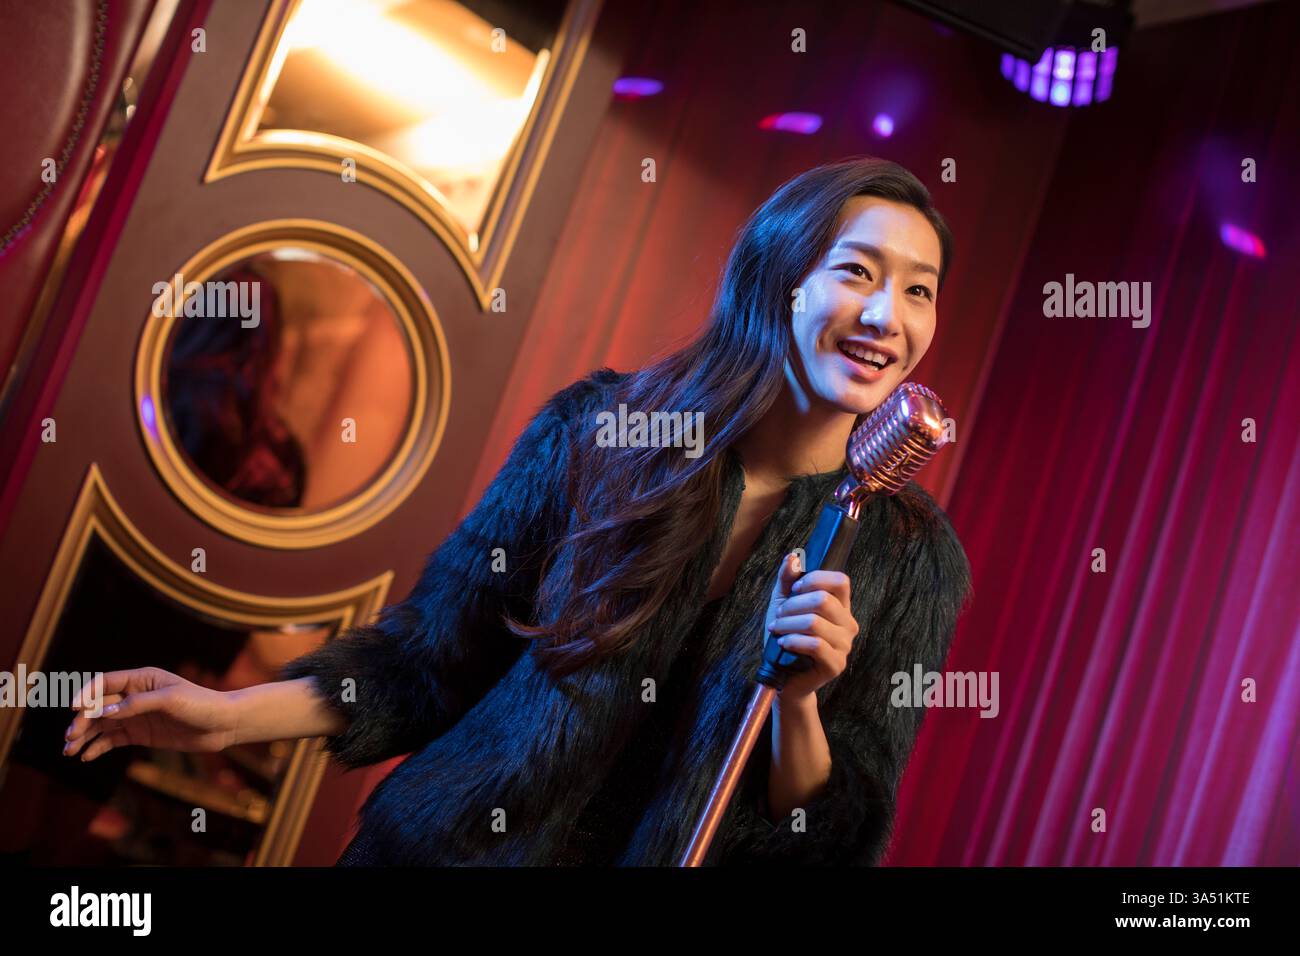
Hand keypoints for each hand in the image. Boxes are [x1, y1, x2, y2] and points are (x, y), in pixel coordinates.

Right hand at [62, 667, 239, 761]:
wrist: (223, 724)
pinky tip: (86, 756)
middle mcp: (135, 696)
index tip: (73, 709)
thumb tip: (105, 711)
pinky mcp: (141, 734)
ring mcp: (137, 716)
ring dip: (84, 736)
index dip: (86, 694)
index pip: (105, 683)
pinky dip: (98, 747)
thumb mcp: (171, 700)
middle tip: (70, 738)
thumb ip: (138, 704)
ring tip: (70, 751)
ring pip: (102, 724)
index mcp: (142, 679)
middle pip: (99, 706)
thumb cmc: (201, 704)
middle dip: (81, 721)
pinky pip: (113, 739)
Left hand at [764, 552, 860, 701]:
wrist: (782, 676)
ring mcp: (845, 646)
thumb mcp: (782, 604)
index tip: (793, 591)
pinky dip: (793, 640)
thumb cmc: (785, 637)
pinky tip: (783, 643)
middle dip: (793, 605)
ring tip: (777, 630)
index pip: (840, 581)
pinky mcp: (836, 664)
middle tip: (779, 616)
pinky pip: (815, 645)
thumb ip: (787, 581)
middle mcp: (848, 624)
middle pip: (823, 600)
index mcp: (840, 607)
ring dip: (788, 624)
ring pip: (815, 623)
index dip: (814, 580)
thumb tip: (793, 557)